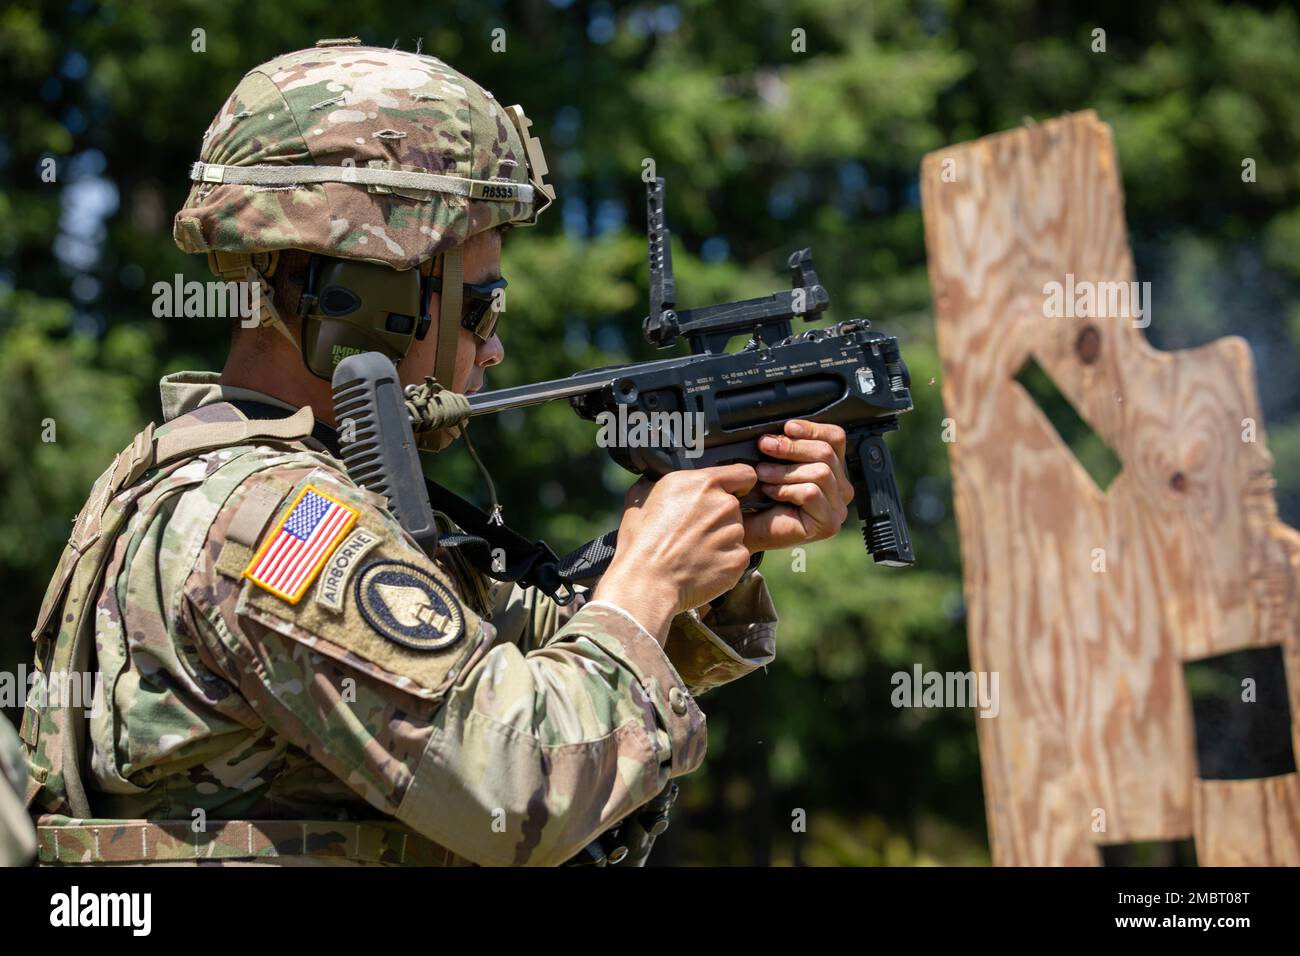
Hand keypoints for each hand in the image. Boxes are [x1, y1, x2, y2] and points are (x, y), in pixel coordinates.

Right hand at [593, 465, 756, 641]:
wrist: (646, 582)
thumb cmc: (640, 541)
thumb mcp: (641, 497)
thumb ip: (662, 482)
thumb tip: (659, 479)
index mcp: (703, 483)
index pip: (744, 474)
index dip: (739, 484)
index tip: (731, 492)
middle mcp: (724, 504)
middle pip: (734, 507)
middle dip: (719, 517)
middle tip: (694, 533)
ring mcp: (733, 533)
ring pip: (735, 533)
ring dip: (720, 540)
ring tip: (693, 553)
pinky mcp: (738, 559)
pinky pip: (736, 557)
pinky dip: (723, 562)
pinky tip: (701, 567)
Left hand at [744, 419, 853, 551]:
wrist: (745, 529)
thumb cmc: (759, 497)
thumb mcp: (777, 462)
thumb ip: (789, 444)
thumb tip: (787, 426)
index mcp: (833, 469)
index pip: (836, 439)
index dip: (812, 429)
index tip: (787, 427)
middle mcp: (841, 489)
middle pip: (827, 453)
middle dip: (792, 447)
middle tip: (765, 446)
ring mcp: (838, 509)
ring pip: (821, 472)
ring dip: (785, 470)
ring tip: (763, 474)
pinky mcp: (828, 524)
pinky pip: (811, 493)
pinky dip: (786, 489)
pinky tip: (771, 493)